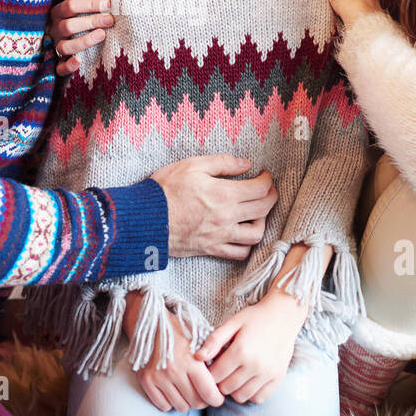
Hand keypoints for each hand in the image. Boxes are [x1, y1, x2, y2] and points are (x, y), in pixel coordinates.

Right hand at [50, 0, 113, 75]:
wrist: (68, 41)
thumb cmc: (76, 18)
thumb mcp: (74, 3)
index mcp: (57, 13)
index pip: (69, 6)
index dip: (89, 4)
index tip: (108, 3)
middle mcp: (55, 30)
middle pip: (68, 26)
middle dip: (91, 21)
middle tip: (110, 19)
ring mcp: (56, 47)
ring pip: (65, 46)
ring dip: (83, 41)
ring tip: (102, 35)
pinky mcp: (60, 65)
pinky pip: (60, 68)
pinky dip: (68, 66)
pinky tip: (79, 61)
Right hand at [124, 291, 224, 411]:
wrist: (149, 321)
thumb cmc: (177, 329)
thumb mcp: (198, 337)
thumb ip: (211, 356)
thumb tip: (225, 373)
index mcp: (191, 360)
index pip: (209, 393)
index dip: (217, 399)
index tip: (218, 397)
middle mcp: (174, 371)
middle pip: (196, 402)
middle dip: (203, 400)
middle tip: (203, 393)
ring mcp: (158, 377)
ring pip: (181, 406)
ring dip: (187, 402)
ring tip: (187, 390)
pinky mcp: (146, 380)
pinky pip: (163, 405)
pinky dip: (170, 402)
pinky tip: (173, 391)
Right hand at [151, 155, 276, 259]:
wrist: (145, 219)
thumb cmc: (165, 189)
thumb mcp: (192, 165)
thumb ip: (222, 163)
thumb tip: (246, 164)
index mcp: (224, 194)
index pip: (260, 189)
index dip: (267, 180)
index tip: (263, 174)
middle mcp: (227, 217)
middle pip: (263, 209)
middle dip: (271, 196)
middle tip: (267, 189)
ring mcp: (221, 236)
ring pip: (256, 234)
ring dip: (263, 221)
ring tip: (257, 212)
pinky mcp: (212, 249)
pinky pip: (239, 253)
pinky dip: (248, 245)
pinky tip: (244, 233)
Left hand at [193, 291, 307, 404]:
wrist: (284, 315)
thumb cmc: (255, 317)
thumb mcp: (232, 323)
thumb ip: (214, 340)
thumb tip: (197, 357)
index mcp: (241, 351)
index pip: (215, 375)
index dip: (209, 373)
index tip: (210, 366)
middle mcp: (255, 366)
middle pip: (226, 388)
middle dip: (220, 382)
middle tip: (221, 371)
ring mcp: (268, 374)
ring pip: (241, 396)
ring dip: (234, 389)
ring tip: (234, 376)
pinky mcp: (277, 378)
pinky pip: (258, 398)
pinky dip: (250, 394)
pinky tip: (247, 381)